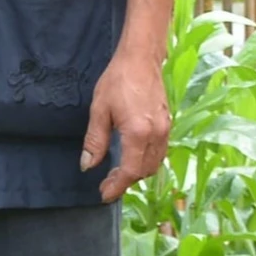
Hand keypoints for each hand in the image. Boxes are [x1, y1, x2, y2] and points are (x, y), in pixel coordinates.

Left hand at [82, 46, 170, 201]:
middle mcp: (157, 136)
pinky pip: (159, 152)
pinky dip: (146, 161)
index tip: (104, 195)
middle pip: (144, 171)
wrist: (140, 60)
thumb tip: (88, 165)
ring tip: (117, 175)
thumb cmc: (116, 81)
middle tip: (106, 185)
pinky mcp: (167, 125)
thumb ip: (95, 140)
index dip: (117, 186)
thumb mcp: (99, 110)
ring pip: (154, 163)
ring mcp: (165, 130)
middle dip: (126, 181)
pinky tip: (131, 158)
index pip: (131, 171)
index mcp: (139, 133)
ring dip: (137, 173)